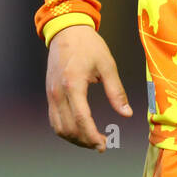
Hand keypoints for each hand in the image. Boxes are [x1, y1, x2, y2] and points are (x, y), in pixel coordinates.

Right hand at [46, 26, 131, 152]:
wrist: (67, 31)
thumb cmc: (89, 45)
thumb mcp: (108, 65)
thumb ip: (116, 92)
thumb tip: (126, 113)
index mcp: (73, 84)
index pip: (81, 119)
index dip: (92, 136)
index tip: (103, 146)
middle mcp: (58, 92)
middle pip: (68, 128)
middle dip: (85, 141)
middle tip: (102, 145)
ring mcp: (51, 94)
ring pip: (58, 127)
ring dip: (74, 138)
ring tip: (91, 141)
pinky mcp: (49, 93)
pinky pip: (54, 119)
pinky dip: (66, 130)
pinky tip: (79, 131)